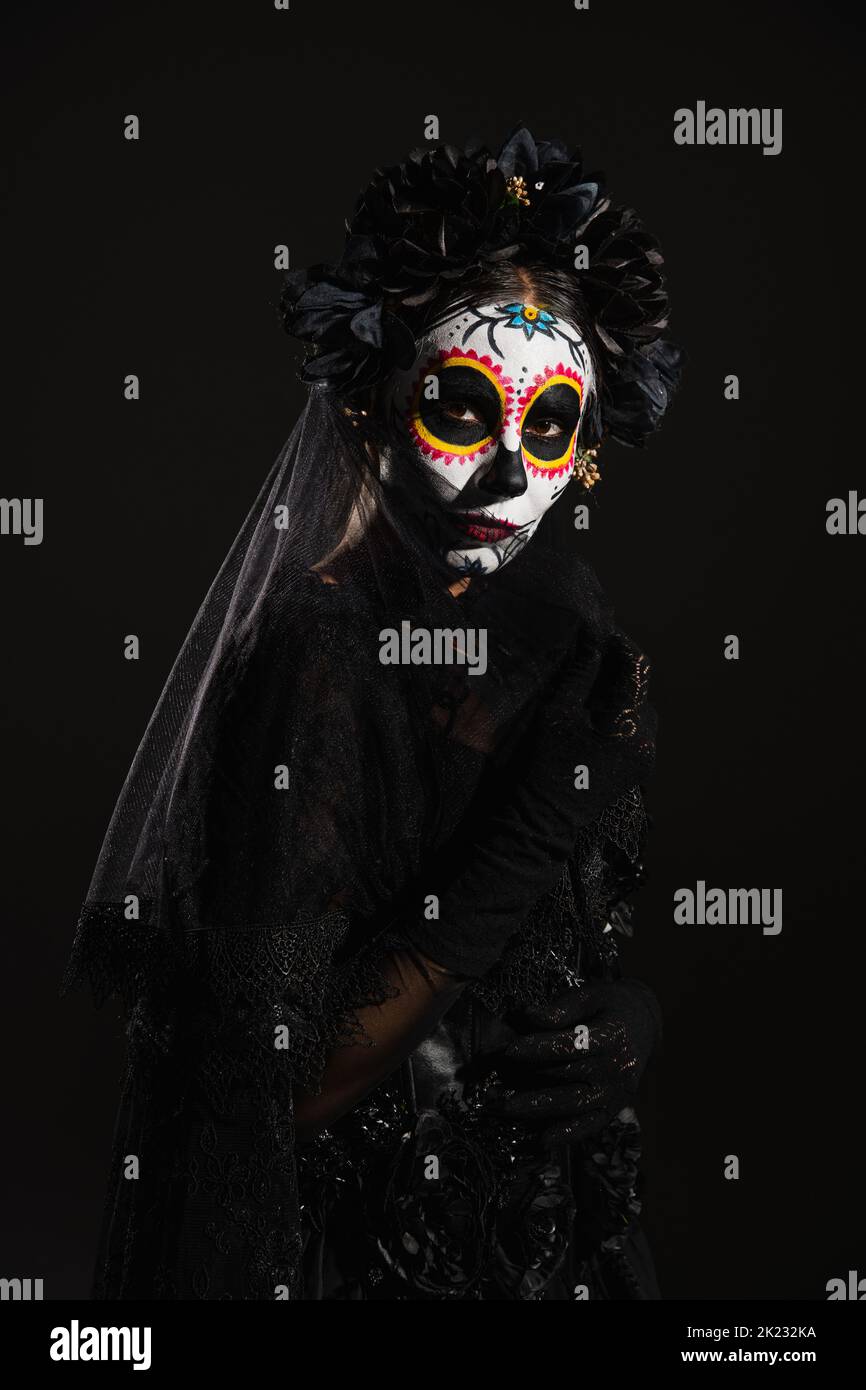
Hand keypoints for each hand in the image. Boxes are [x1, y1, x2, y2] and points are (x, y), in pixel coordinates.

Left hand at [484, 978, 661, 1145]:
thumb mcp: (590, 994)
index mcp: (612, 1035)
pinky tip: (542, 1138)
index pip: (571, 1045)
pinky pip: (591, 1125)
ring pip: (575, 1104)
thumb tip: (526, 1015)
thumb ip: (560, 1007)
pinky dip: (568, 1134)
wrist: (645, 1024)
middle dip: (530, 1079)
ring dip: (540, 1109)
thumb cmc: (609, 1005)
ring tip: (507, 1107)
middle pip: (568, 1076)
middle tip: (496, 1082)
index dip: (539, 1048)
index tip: (509, 1049)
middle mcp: (618, 1067)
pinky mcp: (615, 1107)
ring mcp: (618, 1091)